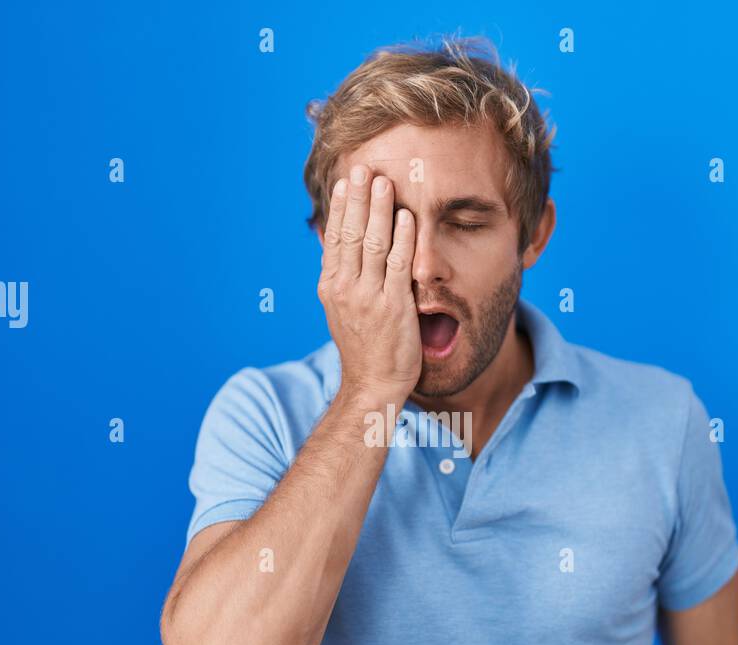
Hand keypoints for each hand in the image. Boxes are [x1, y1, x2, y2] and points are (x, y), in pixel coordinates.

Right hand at [317, 164, 420, 403]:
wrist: (372, 384)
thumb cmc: (362, 346)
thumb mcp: (339, 307)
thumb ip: (340, 274)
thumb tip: (333, 240)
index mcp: (330, 286)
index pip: (334, 238)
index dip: (341, 207)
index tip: (346, 181)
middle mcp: (345, 288)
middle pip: (352, 233)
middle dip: (358, 198)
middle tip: (364, 168)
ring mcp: (369, 297)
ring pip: (374, 244)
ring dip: (380, 209)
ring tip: (385, 182)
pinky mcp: (394, 306)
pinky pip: (399, 265)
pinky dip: (403, 238)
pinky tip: (406, 217)